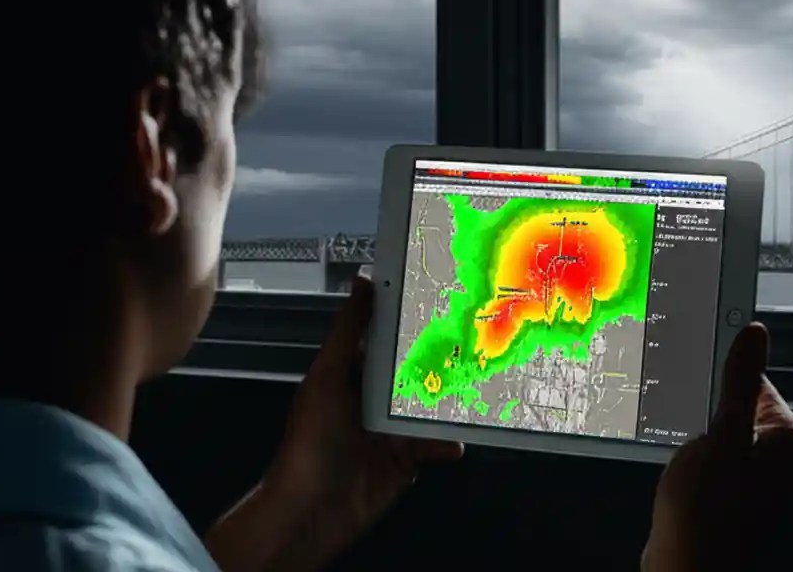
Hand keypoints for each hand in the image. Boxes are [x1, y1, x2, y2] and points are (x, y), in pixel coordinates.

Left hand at [205, 277, 462, 570]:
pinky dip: (448, 441)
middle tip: (476, 336)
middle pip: (413, 371)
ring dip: (450, 399)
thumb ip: (348, 332)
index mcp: (351, 374)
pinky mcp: (406, 460)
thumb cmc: (312, 440)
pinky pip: (434, 444)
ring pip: (428, 406)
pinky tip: (459, 437)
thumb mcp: (327, 377)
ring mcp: (390, 430)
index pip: (385, 338)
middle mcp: (373, 399)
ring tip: (480, 381)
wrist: (311, 511)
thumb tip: (363, 280)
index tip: (442, 295)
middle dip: (440, 358)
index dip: (409, 319)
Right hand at [642, 323, 792, 571]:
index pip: (759, 385)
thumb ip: (737, 383)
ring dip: (700, 437)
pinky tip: (684, 474)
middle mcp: (784, 461)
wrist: (686, 569)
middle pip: (740, 408)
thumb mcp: (720, 437)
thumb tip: (754, 333)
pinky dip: (698, 459)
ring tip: (687, 458)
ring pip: (723, 434)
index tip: (694, 384)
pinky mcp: (736, 495)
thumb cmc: (706, 510)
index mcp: (791, 442)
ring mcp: (761, 480)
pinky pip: (716, 459)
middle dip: (708, 412)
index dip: (721, 383)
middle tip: (688, 429)